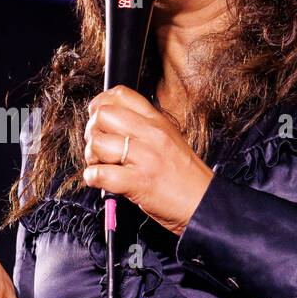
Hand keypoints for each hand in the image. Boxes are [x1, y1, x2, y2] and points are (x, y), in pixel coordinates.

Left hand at [83, 84, 213, 236]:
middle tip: (99, 147)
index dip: (101, 105)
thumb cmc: (184, 176)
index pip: (120, 94)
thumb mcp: (169, 139)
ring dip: (92, 157)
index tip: (99, 119)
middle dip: (93, 132)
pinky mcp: (138, 183)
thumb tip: (109, 124)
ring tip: (102, 166)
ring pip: (98, 144)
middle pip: (103, 115)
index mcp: (158, 122)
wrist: (204, 203)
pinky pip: (100, 174)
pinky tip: (102, 181)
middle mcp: (151, 135)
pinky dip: (93, 179)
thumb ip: (143, 128)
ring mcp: (145, 158)